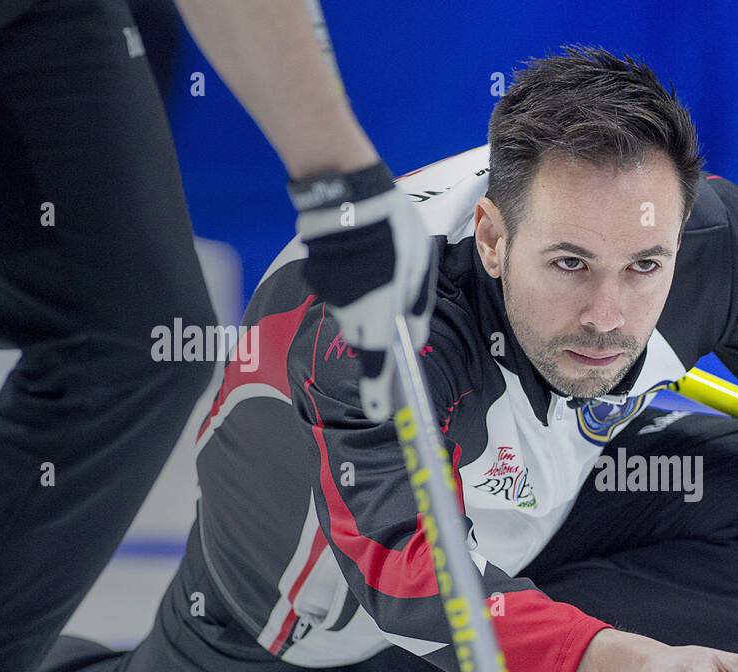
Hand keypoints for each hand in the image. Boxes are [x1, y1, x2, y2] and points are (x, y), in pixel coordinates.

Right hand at [288, 161, 434, 417]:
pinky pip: (338, 293)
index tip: (381, 413)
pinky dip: (351, 285)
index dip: (379, 391)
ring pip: (350, 315)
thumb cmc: (394, 230)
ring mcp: (328, 297)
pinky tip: (361, 257)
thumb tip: (414, 340)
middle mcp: (349, 312)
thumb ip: (417, 308)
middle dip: (378, 333)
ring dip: (365, 303)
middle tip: (393, 302)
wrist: (348, 193)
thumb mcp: (421, 269)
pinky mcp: (316, 279)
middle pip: (364, 339)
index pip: (378, 363)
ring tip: (379, 266)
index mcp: (378, 313)